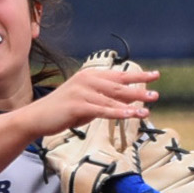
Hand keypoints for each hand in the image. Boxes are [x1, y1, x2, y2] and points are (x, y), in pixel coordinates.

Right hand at [23, 64, 158, 138]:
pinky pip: (101, 110)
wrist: (38, 117)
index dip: (138, 76)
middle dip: (139, 90)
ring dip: (131, 104)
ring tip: (147, 109)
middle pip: (118, 85)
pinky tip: (129, 115)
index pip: (119, 75)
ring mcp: (81, 92)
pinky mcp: (77, 105)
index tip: (155, 76)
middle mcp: (87, 80)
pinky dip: (117, 113)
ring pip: (112, 99)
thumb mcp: (88, 102)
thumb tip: (130, 99)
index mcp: (90, 76)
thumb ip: (107, 98)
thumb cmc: (63, 110)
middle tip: (155, 94)